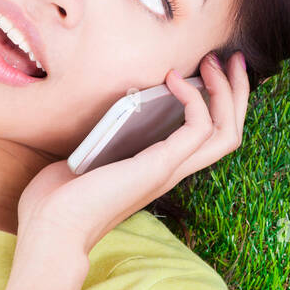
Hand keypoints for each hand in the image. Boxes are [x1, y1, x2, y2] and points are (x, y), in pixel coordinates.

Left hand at [15, 51, 249, 259]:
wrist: (52, 229)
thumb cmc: (59, 199)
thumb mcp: (89, 155)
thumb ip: (106, 133)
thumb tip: (108, 104)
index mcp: (160, 169)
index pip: (209, 139)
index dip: (219, 103)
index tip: (211, 69)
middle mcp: (173, 170)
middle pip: (230, 132)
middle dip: (237, 92)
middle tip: (233, 60)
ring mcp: (170, 169)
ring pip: (226, 132)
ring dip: (227, 91)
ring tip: (212, 62)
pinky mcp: (160, 165)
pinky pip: (198, 126)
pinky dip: (194, 97)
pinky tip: (175, 79)